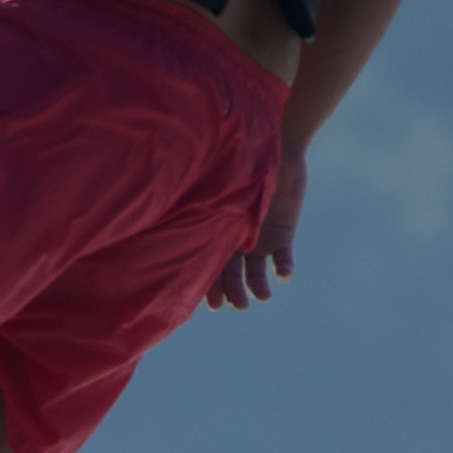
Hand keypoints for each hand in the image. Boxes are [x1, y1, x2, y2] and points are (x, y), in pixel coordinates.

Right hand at [205, 137, 306, 309]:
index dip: (209, 286)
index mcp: (216, 232)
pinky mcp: (283, 234)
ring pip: (257, 272)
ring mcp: (260, 239)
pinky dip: (285, 268)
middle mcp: (237, 241)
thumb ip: (202, 205)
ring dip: (258, 286)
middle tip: (237, 306)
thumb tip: (167, 215)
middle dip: (233, 292)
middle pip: (232, 275)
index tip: (211, 305)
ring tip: (262, 297)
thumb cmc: (237, 160)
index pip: (209, 265)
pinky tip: (285, 275)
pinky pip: (284, 257)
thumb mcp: (216, 184)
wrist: (273, 146)